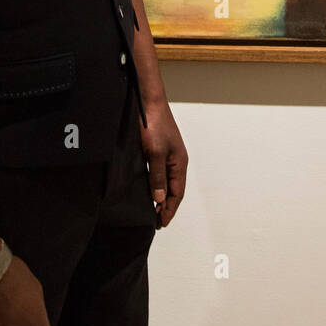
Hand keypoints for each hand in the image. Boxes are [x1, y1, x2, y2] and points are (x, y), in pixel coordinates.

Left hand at [140, 97, 187, 227]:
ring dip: (159, 197)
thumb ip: (157, 176)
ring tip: (151, 211)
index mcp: (179, 163)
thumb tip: (159, 199)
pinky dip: (153, 185)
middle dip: (165, 207)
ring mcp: (166, 155)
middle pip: (173, 190)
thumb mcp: (155, 153)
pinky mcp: (155, 150)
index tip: (161, 223)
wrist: (147, 102)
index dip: (169, 209)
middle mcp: (175, 161)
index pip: (177, 193)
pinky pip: (157, 173)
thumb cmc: (154, 125)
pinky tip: (146, 190)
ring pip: (164, 182)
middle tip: (155, 222)